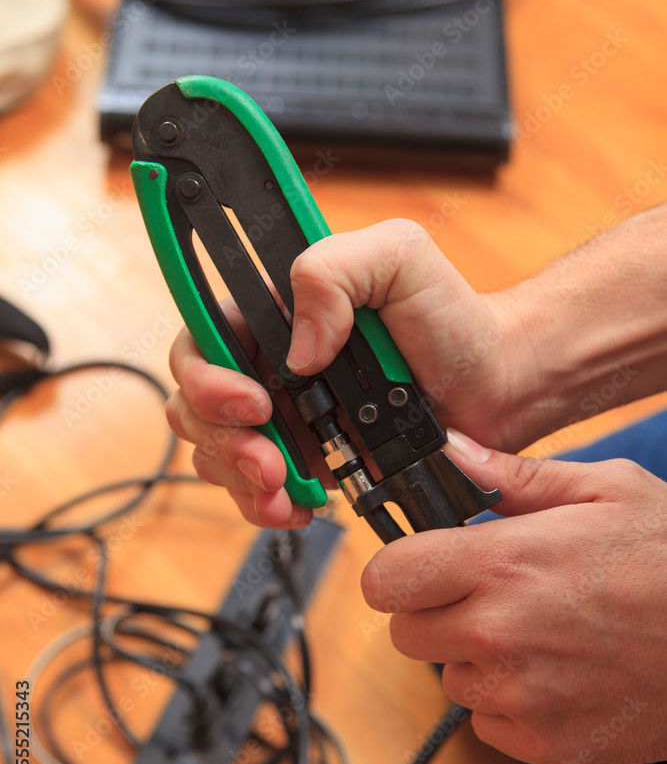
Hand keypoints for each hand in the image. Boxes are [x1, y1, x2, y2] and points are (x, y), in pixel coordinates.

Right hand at [167, 219, 538, 526]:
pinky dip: (267, 504)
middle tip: (271, 460)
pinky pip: (256, 489)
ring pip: (216, 453)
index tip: (252, 403)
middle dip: (222, 439)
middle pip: (194, 405)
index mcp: (275, 312)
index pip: (202, 339)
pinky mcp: (305, 458)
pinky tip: (298, 505)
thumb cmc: (451, 317)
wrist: (493, 387)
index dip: (205, 377)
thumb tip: (296, 348)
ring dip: (240, 479)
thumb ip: (333, 271)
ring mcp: (284, 415)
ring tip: (286, 491)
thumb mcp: (397, 257)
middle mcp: (269, 362)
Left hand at [361, 428, 666, 763]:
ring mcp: (518, 695)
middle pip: (405, 632)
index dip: (397, 570)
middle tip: (485, 595)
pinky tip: (554, 672)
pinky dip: (507, 701)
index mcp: (501, 564)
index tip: (417, 566)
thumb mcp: (606, 489)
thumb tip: (453, 452)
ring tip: (537, 632)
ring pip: (448, 678)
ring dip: (475, 657)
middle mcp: (498, 633)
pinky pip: (485, 722)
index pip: (385, 579)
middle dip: (434, 611)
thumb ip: (515, 477)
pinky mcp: (542, 742)